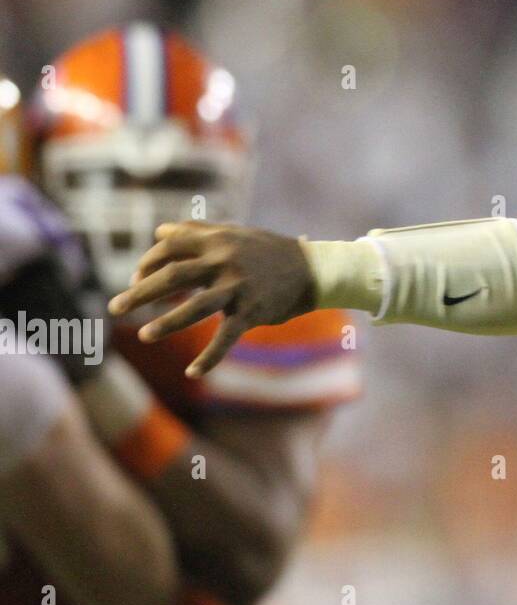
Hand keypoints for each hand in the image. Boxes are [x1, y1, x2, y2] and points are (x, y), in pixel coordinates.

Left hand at [107, 222, 316, 377]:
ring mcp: (239, 287)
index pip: (170, 249)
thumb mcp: (235, 234)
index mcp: (218, 240)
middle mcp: (226, 260)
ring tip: (145, 336)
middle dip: (141, 292)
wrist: (313, 269)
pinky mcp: (253, 311)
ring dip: (167, 323)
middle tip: (115, 308)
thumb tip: (159, 232)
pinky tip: (192, 373)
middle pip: (174, 275)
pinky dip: (210, 357)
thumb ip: (197, 232)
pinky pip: (226, 337)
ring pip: (195, 307)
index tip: (134, 279)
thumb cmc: (269, 251)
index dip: (147, 263)